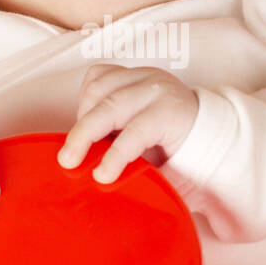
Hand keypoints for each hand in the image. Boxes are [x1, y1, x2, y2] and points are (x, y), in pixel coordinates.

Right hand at [57, 65, 198, 182]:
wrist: (197, 123)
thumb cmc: (183, 150)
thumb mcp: (172, 167)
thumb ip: (146, 175)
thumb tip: (116, 192)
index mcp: (172, 111)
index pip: (139, 130)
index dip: (116, 154)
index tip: (100, 176)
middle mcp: (155, 87)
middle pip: (111, 105)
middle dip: (84, 134)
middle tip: (68, 161)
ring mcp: (139, 75)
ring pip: (97, 87)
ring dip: (82, 117)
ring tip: (80, 143)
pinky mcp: (125, 72)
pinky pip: (95, 77)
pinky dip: (85, 99)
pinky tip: (88, 119)